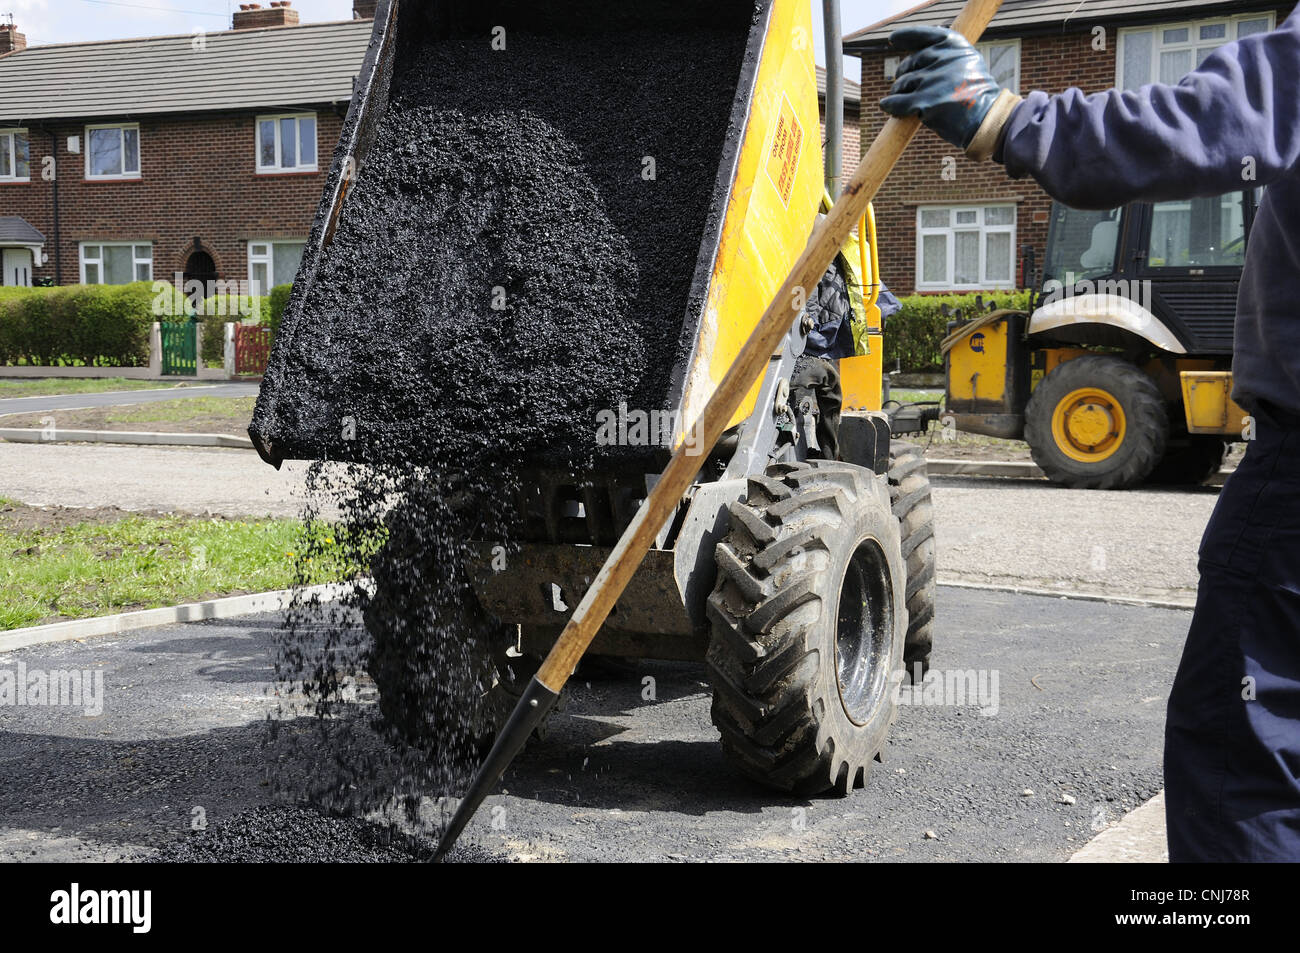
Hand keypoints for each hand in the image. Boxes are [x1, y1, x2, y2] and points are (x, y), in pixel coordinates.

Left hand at [879, 25, 1002, 150]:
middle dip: (903, 73)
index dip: (906, 36)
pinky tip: (887, 105)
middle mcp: (944, 58)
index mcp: (955, 45)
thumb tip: (918, 47)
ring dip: (898, 91)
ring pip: (903, 83)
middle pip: (910, 62)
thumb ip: (946, 54)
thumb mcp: (967, 63)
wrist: (987, 120)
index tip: (893, 40)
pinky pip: (898, 102)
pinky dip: (891, 104)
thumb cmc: (976, 94)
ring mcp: (934, 80)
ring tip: (902, 99)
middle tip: (901, 83)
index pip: (924, 35)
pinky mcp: (925, 102)